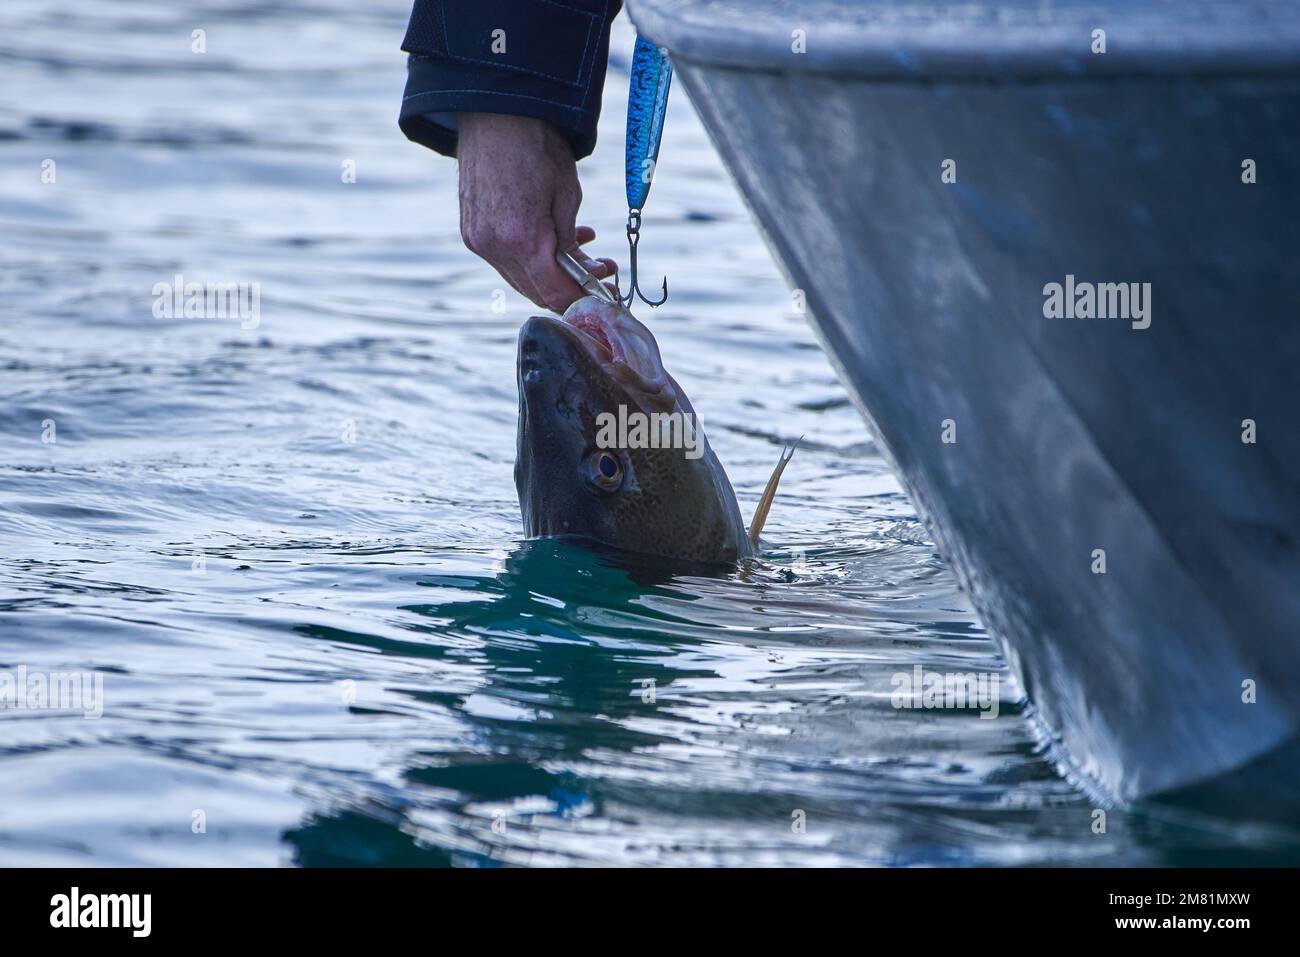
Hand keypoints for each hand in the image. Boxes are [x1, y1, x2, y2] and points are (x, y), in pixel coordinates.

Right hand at [457, 113, 616, 312]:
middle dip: (569, 289)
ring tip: (583, 251)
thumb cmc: (536, 147)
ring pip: (520, 279)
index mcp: (522, 239)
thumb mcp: (567, 195)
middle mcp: (494, 247)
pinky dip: (529, 259)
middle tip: (600, 271)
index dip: (581, 299)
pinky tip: (551, 240)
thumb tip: (580, 272)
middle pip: (536, 292)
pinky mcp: (471, 232)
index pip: (554, 293)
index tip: (604, 292)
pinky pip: (504, 260)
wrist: (495, 112)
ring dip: (551, 274)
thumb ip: (570, 242)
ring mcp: (478, 241)